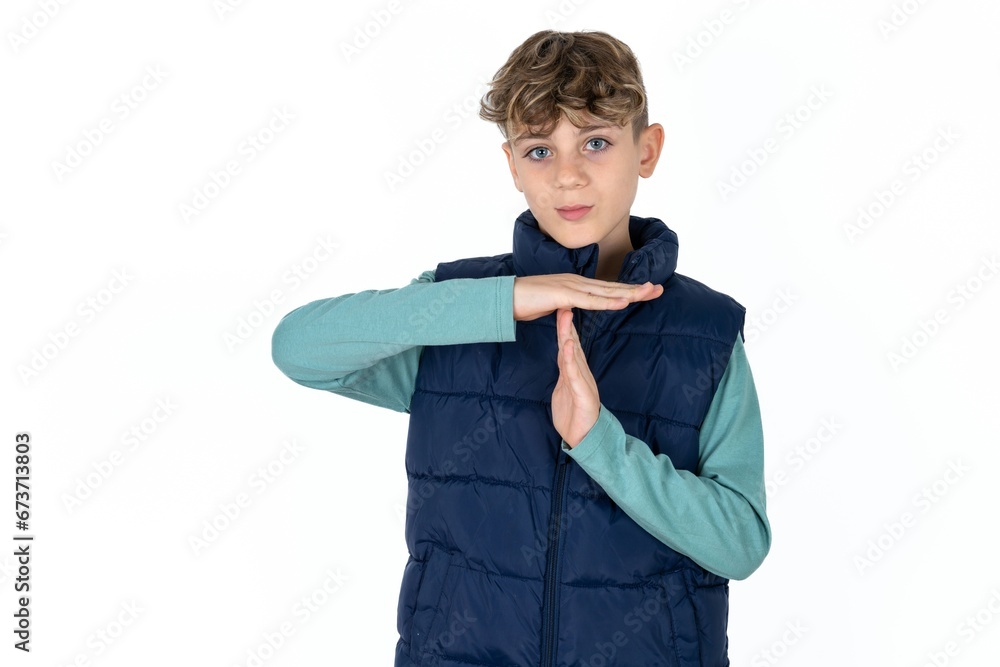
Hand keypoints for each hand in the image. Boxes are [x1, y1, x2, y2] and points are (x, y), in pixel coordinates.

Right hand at [513, 274, 662, 321]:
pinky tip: (623, 302)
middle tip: (659, 289)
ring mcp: (570, 286)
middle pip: (612, 287)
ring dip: (628, 292)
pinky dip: (608, 302)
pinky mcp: (562, 295)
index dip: (627, 290)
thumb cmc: (525, 303)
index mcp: (575, 285)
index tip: (646, 292)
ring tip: (648, 292)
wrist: (505, 298)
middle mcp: (576, 282)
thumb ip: (566, 307)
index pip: (607, 289)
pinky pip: (590, 301)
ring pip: (605, 291)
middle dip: (636, 288)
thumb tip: (572, 310)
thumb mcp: (552, 306)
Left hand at [551, 308, 600, 447]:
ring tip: (565, 318)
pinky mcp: (584, 394)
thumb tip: (561, 357)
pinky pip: (575, 374)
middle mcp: (580, 373)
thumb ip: (564, 372)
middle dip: (567, 324)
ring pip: (574, 356)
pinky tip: (568, 346)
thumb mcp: (565, 389)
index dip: (564, 327)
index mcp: (574, 371)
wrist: (585, 438)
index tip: (560, 307)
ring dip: (569, 336)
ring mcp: (583, 382)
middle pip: (572, 345)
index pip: (569, 345)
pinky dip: (570, 359)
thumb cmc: (574, 414)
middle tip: (565, 303)